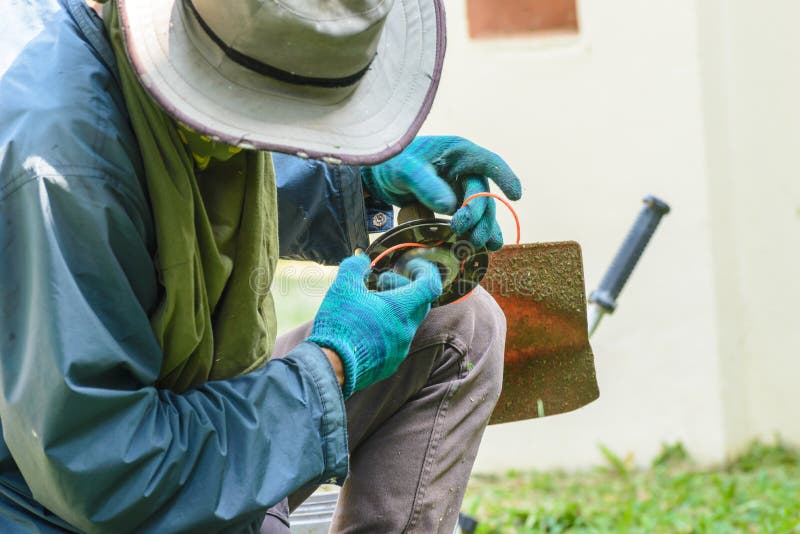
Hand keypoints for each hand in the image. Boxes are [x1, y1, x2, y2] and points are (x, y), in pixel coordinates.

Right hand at [307, 255, 442, 396]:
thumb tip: (361, 260)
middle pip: (420, 303)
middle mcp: (407, 330)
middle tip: (383, 283)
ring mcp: (400, 350)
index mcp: (402, 309)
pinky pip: (396, 341)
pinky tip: (365, 327)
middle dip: (404, 288)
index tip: (411, 266)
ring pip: (407, 323)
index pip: (431, 285)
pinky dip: (387, 328)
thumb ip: (354, 267)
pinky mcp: (390, 364)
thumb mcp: (343, 287)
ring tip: (370, 305)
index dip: (425, 271)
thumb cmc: (340, 325)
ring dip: (395, 309)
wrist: (331, 368)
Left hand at [361, 136, 521, 249]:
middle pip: (482, 193)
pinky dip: (478, 233)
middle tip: (464, 232)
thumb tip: (450, 206)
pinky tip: (486, 248)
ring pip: (481, 210)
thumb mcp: (404, 170)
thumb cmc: (393, 163)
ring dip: (482, 228)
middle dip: (478, 215)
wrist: (381, 176)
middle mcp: (465, 170)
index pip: (488, 162)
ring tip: (475, 245)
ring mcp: (461, 189)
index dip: (505, 177)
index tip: (516, 196)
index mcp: (458, 153)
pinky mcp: (455, 206)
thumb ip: (425, 185)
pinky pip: (472, 220)